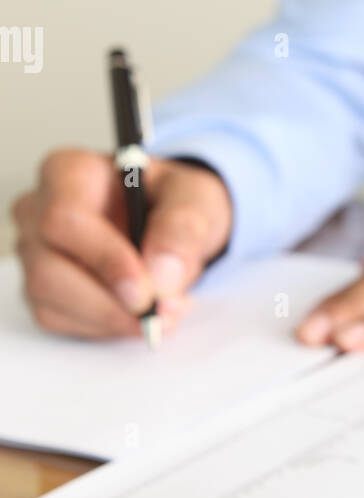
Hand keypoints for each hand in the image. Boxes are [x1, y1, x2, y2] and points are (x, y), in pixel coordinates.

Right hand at [12, 149, 232, 338]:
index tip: (147, 290)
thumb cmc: (172, 200)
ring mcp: (35, 253)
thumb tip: (162, 276)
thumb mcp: (195, 199)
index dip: (105, 259)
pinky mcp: (43, 290)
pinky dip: (105, 326)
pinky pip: (61, 320)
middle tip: (161, 313)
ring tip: (163, 311)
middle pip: (49, 269)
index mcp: (69, 172)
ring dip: (112, 318)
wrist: (171, 224)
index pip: (65, 218)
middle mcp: (39, 211)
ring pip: (51, 301)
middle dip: (109, 302)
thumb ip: (183, 229)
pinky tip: (138, 312)